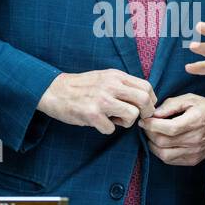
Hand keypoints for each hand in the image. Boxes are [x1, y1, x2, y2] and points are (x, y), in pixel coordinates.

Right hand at [37, 69, 156, 134]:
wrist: (53, 90)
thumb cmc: (82, 87)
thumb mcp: (104, 78)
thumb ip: (123, 85)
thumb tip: (145, 101)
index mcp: (116, 76)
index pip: (147, 87)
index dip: (150, 101)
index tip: (143, 109)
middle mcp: (111, 85)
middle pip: (145, 101)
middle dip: (145, 114)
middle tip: (136, 118)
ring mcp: (101, 100)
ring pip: (132, 115)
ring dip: (126, 122)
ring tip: (113, 119)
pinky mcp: (91, 114)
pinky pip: (111, 129)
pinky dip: (106, 129)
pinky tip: (98, 122)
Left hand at [140, 94, 204, 165]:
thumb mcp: (191, 99)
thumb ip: (171, 105)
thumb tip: (154, 114)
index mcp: (195, 121)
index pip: (167, 128)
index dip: (151, 125)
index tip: (144, 120)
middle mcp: (195, 140)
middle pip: (162, 142)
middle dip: (149, 133)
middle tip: (146, 126)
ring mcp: (194, 152)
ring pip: (164, 154)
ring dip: (153, 145)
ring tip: (152, 135)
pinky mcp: (193, 160)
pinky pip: (170, 160)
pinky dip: (161, 152)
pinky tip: (161, 143)